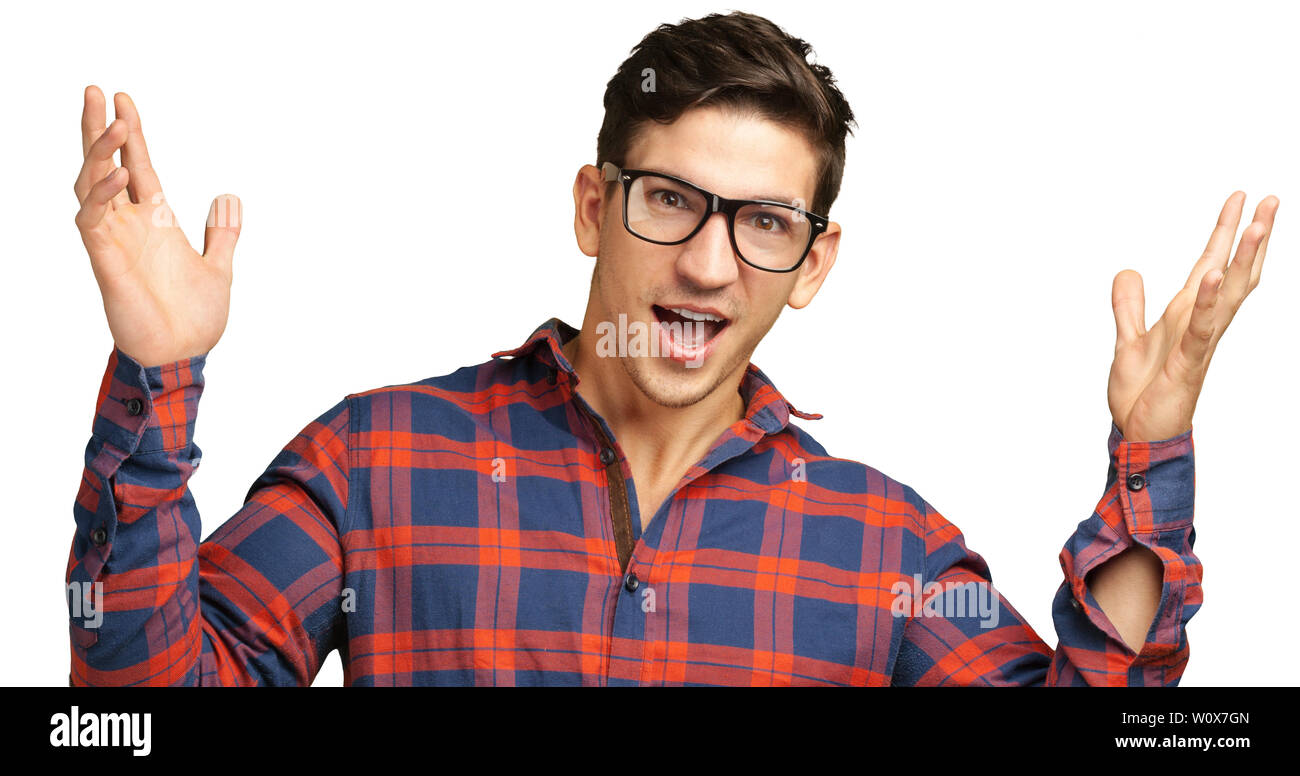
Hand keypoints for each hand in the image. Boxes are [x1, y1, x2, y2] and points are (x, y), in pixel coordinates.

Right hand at [73, 86, 241, 367]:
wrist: (182, 357)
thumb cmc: (193, 320)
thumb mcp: (218, 267)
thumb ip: (221, 234)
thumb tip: (230, 198)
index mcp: (156, 222)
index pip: (139, 166)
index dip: (133, 135)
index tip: (125, 99)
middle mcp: (130, 225)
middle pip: (106, 165)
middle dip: (100, 128)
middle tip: (95, 89)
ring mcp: (114, 240)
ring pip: (92, 184)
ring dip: (101, 153)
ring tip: (116, 124)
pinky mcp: (105, 259)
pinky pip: (92, 219)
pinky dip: (103, 195)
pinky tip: (119, 176)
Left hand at [1108, 191, 1278, 441]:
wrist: (1138, 434)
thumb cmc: (1142, 394)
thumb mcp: (1128, 340)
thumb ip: (1129, 306)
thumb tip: (1128, 271)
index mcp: (1187, 314)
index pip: (1211, 263)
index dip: (1225, 231)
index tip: (1240, 196)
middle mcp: (1200, 323)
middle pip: (1233, 272)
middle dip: (1251, 237)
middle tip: (1271, 199)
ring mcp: (1199, 342)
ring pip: (1230, 294)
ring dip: (1242, 259)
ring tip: (1256, 224)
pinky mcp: (1189, 363)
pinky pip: (1203, 328)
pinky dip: (1208, 301)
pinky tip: (1213, 275)